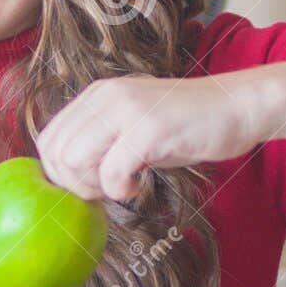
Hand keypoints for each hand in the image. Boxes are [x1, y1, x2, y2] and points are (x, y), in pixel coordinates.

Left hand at [35, 72, 266, 200]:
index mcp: (97, 95)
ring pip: (73, 160)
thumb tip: (69, 176)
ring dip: (93, 187)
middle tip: (104, 191)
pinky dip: (120, 190)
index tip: (89, 185)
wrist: (237, 107)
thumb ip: (100, 143)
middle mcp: (105, 96)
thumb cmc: (187, 124)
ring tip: (120, 187)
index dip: (60, 174)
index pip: (48, 140)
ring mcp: (126, 109)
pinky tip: (138, 186)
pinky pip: (111, 172)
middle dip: (74, 184)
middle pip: (54, 153)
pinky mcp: (149, 128)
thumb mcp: (133, 127)